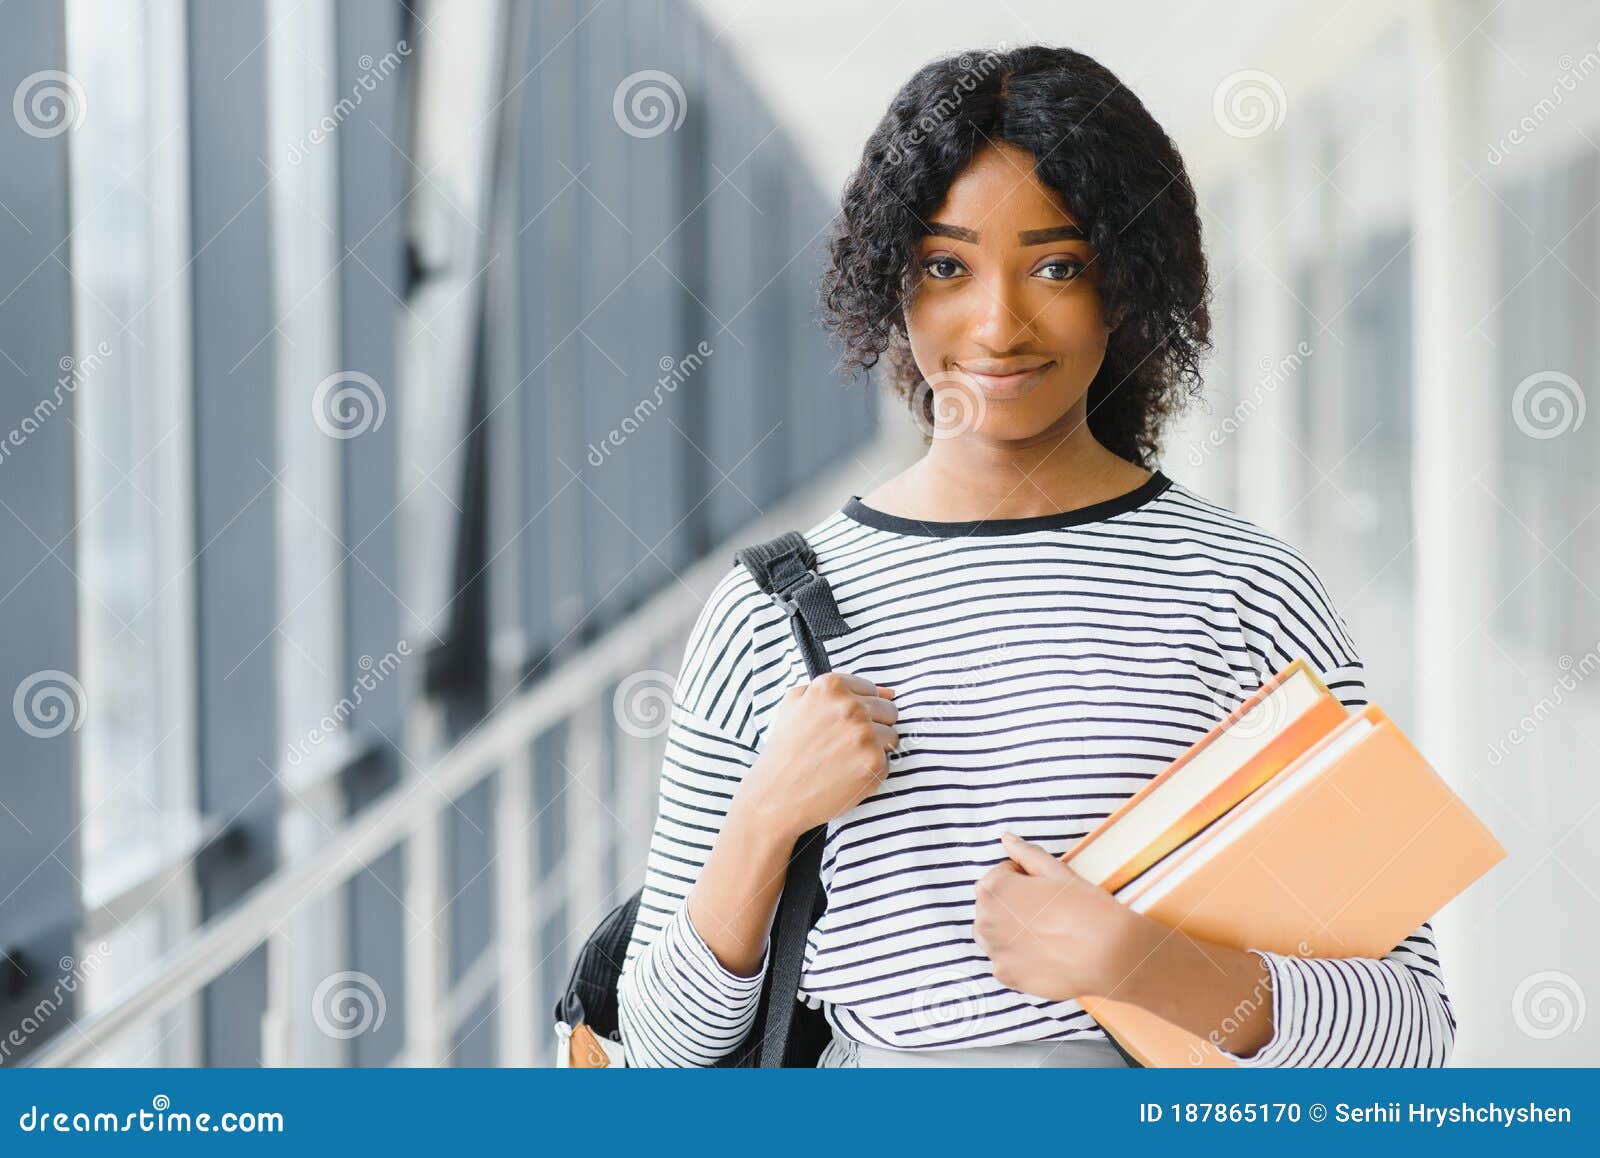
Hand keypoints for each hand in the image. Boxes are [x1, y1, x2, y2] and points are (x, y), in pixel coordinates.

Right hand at [737, 672, 898, 842]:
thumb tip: (888, 691)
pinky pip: (887, 762)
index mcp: (831, 687)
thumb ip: (837, 688)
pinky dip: (870, 771)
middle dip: (872, 727)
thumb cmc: (785, 751)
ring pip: (892, 736)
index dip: (858, 711)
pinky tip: (846, 776)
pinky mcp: (874, 763)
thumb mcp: (794, 704)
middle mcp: (851, 706)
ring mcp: (865, 735)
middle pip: (888, 711)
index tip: (840, 726)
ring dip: (874, 749)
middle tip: (842, 746)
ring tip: (843, 761)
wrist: (775, 797)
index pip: (871, 690)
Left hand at [972, 832, 1158, 1002]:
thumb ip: (1026, 854)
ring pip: (995, 933)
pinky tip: (1046, 954)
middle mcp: (984, 920)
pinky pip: (1006, 960)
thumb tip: (1006, 838)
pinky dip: (1020, 956)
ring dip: (1012, 929)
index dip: (1025, 878)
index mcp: (994, 888)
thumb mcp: (1057, 872)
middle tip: (1050, 911)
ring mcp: (993, 951)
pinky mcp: (1006, 976)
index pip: (1000, 875)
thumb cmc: (1085, 907)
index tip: (1047, 889)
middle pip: (993, 905)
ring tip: (1047, 933)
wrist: (1109, 956)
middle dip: (1014, 904)